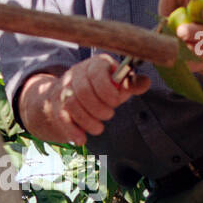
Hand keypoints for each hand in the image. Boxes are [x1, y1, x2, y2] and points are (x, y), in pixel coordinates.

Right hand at [34, 55, 150, 145]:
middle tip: (109, 115)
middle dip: (99, 109)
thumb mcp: (117, 85)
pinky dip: (73, 131)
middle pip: (84, 92)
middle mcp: (76, 73)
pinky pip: (62, 118)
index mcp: (95, 64)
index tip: (116, 101)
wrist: (71, 97)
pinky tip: (82, 139)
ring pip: (72, 105)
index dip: (108, 91)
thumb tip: (146, 82)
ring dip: (88, 121)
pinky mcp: (56, 106)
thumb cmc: (101, 90)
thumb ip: (130, 85)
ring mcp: (63, 89)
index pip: (98, 73)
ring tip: (98, 128)